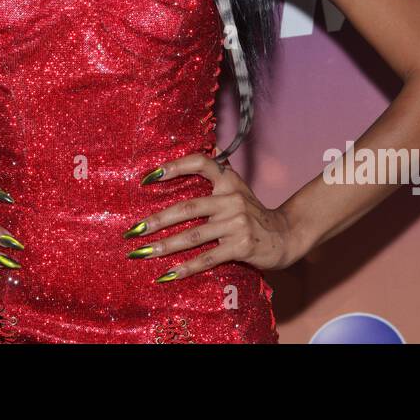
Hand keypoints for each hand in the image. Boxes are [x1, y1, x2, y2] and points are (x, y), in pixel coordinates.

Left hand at [123, 152, 303, 279]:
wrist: (286, 236)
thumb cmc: (254, 213)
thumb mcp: (238, 188)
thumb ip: (221, 172)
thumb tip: (212, 144)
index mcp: (228, 180)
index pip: (201, 162)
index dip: (174, 166)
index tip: (148, 177)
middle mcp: (232, 198)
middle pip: (187, 207)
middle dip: (157, 220)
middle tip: (133, 231)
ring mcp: (237, 222)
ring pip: (193, 235)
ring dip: (164, 246)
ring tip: (143, 253)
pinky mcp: (241, 246)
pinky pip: (207, 258)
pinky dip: (185, 268)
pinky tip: (167, 275)